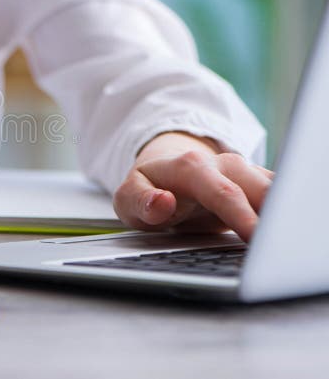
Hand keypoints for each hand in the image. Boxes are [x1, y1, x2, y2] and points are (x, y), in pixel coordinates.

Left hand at [113, 132, 273, 241]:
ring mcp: (244, 172)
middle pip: (260, 189)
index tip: (256, 238)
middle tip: (278, 250)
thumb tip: (161, 202)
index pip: (222, 192)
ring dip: (283, 216)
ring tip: (286, 245)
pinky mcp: (257, 184)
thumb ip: (140, 201)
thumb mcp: (128, 199)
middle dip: (274, 217)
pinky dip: (285, 215)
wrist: (164, 174)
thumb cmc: (147, 190)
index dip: (241, 215)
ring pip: (276, 191)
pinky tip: (285, 237)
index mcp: (190, 167)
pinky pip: (281, 196)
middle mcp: (222, 165)